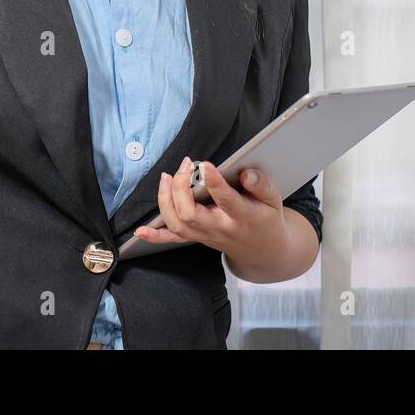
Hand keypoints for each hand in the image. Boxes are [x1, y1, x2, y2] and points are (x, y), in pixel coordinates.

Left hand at [133, 157, 291, 266]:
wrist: (264, 250)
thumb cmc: (267, 219)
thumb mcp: (274, 200)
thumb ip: (261, 184)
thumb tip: (245, 173)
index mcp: (242, 217)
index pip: (226, 201)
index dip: (214, 183)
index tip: (206, 165)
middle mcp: (220, 229)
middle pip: (190, 214)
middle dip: (181, 188)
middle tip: (186, 165)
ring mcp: (206, 236)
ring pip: (177, 224)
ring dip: (166, 200)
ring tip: (167, 176)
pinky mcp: (197, 238)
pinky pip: (172, 240)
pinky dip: (155, 236)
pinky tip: (140, 231)